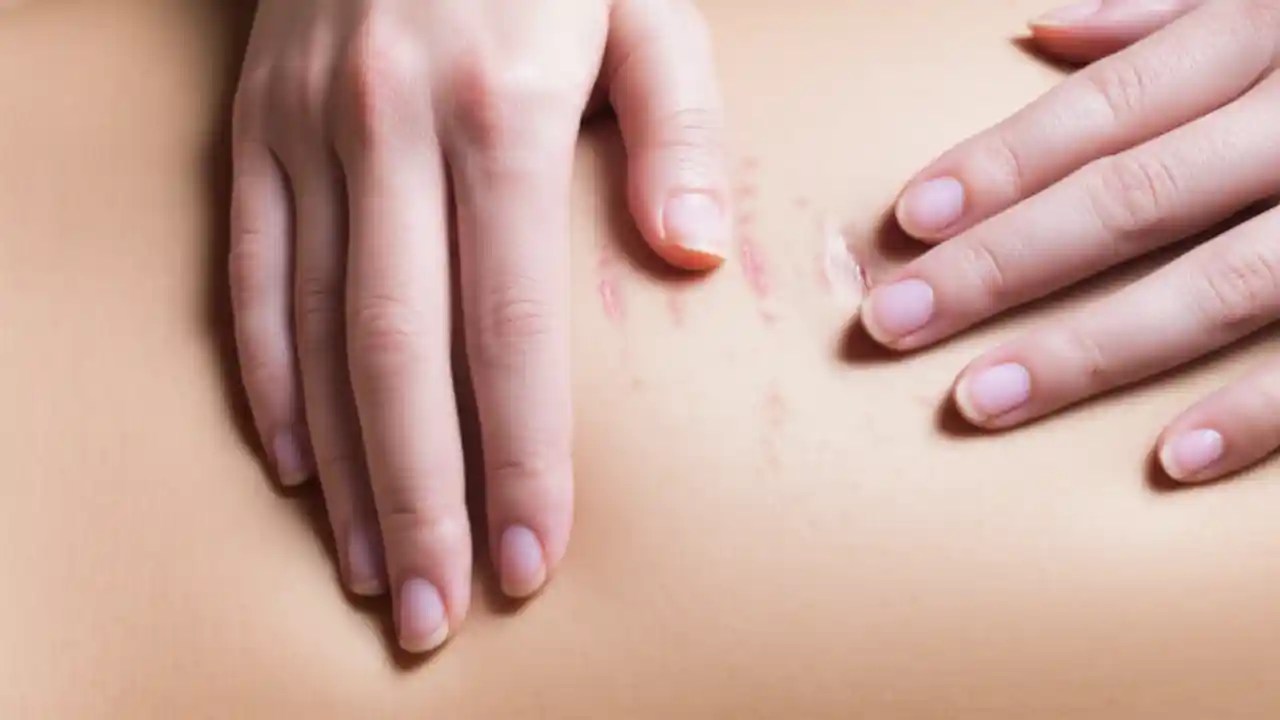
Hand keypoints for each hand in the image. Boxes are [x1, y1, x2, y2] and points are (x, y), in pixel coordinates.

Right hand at [228, 0, 727, 652]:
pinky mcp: (253, 129)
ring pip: (313, 330)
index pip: (509, 324)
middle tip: (438, 611)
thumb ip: (676, 127)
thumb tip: (693, 255)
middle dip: (423, 497)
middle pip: (398, 352)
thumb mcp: (644, 5)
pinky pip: (245, 270)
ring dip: (344, 467)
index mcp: (500, 109)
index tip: (530, 557)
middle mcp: (388, 129)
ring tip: (374, 569)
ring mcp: (305, 131)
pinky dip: (266, 376)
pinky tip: (298, 463)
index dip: (518, 455)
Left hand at [863, 0, 1279, 482]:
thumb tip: (1045, 25)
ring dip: (1092, 351)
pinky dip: (1259, 413)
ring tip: (981, 400)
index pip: (1106, 111)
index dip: (1000, 166)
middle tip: (895, 324)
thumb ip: (1175, 4)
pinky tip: (1168, 460)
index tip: (908, 223)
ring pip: (1218, 286)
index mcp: (1271, 32)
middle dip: (1001, 266)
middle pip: (1133, 198)